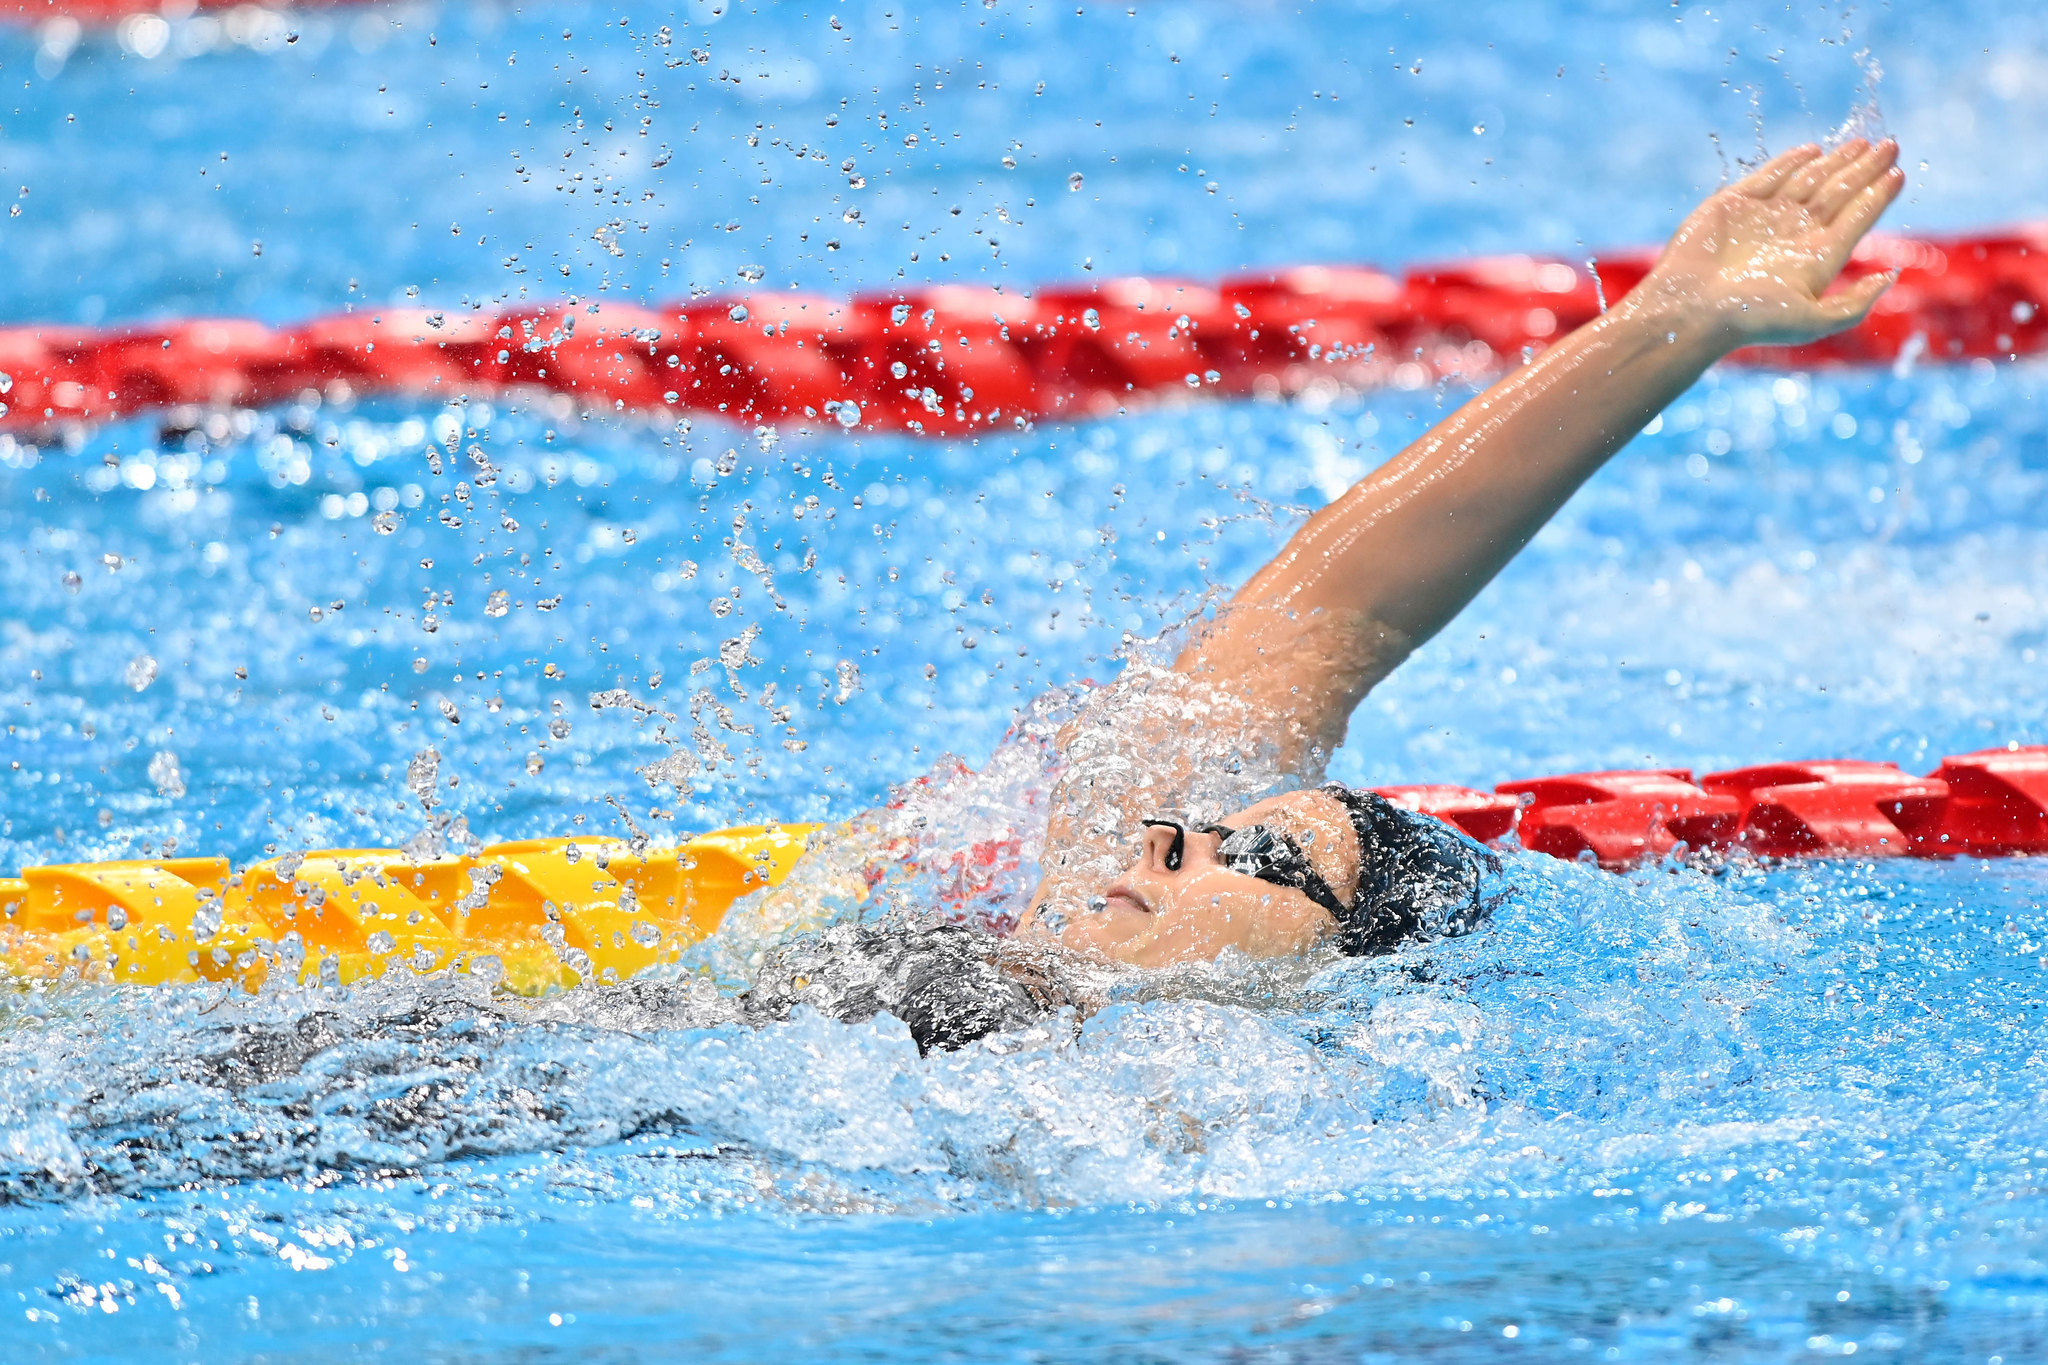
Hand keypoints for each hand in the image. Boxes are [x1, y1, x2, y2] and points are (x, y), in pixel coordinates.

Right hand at [1633, 139, 1905, 349]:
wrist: (1690, 308)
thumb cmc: (1748, 319)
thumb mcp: (1811, 321)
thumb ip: (1854, 305)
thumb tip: (1891, 276)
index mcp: (1816, 259)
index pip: (1857, 219)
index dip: (1879, 196)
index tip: (1899, 174)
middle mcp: (1793, 235)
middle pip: (1840, 194)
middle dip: (1866, 170)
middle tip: (1891, 146)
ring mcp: (1764, 217)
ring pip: (1811, 180)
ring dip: (1838, 161)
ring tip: (1863, 144)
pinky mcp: (1733, 203)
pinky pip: (1770, 175)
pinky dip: (1791, 161)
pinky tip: (1813, 151)